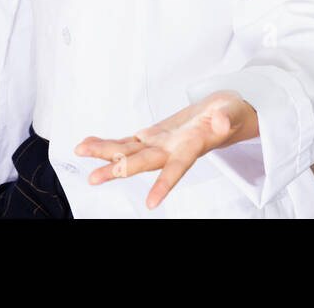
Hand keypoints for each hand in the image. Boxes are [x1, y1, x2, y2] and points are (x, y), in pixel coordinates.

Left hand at [75, 91, 258, 209]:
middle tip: (94, 178)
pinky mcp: (153, 136)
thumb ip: (227, 117)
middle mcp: (172, 150)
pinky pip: (127, 141)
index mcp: (193, 147)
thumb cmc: (231, 112)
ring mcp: (160, 144)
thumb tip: (220, 120)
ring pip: (128, 151)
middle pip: (143, 162)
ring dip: (105, 153)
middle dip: (118, 170)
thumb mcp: (233, 110)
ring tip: (81, 150)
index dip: (165, 184)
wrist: (224, 113)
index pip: (177, 168)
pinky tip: (89, 143)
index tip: (152, 203)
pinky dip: (108, 143)